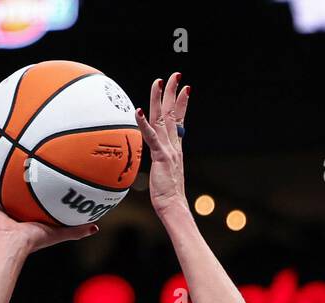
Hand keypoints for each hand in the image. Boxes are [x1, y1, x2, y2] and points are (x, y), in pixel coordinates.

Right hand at [0, 167, 97, 253]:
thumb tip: (95, 227)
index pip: (28, 197)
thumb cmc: (35, 240)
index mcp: (25, 215)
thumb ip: (76, 230)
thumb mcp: (59, 231)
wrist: (14, 245)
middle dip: (11, 175)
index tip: (34, 170)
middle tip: (13, 158)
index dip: (30, 186)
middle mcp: (10, 210)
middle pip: (10, 189)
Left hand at [136, 71, 190, 218]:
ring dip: (160, 99)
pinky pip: (151, 136)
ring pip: (163, 119)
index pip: (179, 121)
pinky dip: (144, 123)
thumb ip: (162, 162)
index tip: (185, 89)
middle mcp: (174, 145)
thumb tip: (159, 160)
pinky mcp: (161, 156)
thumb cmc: (167, 195)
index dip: (182, 104)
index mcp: (175, 148)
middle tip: (176, 75)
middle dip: (174, 92)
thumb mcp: (164, 174)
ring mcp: (168, 149)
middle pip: (173, 113)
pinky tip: (139, 110)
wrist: (173, 206)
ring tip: (159, 82)